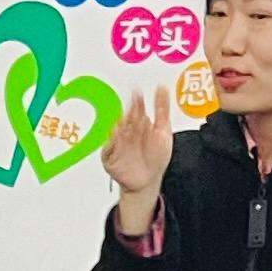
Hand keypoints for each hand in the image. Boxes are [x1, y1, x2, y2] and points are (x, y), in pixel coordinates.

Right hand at [100, 79, 171, 223]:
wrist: (148, 182)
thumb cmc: (155, 158)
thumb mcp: (164, 131)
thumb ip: (162, 109)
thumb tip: (162, 88)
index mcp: (138, 124)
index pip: (137, 110)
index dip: (138, 102)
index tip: (138, 94)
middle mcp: (127, 132)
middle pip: (126, 120)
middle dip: (128, 114)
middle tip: (131, 107)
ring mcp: (118, 144)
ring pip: (116, 133)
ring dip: (118, 127)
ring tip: (121, 121)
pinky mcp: (109, 157)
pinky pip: (107, 150)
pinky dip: (110, 144)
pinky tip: (113, 137)